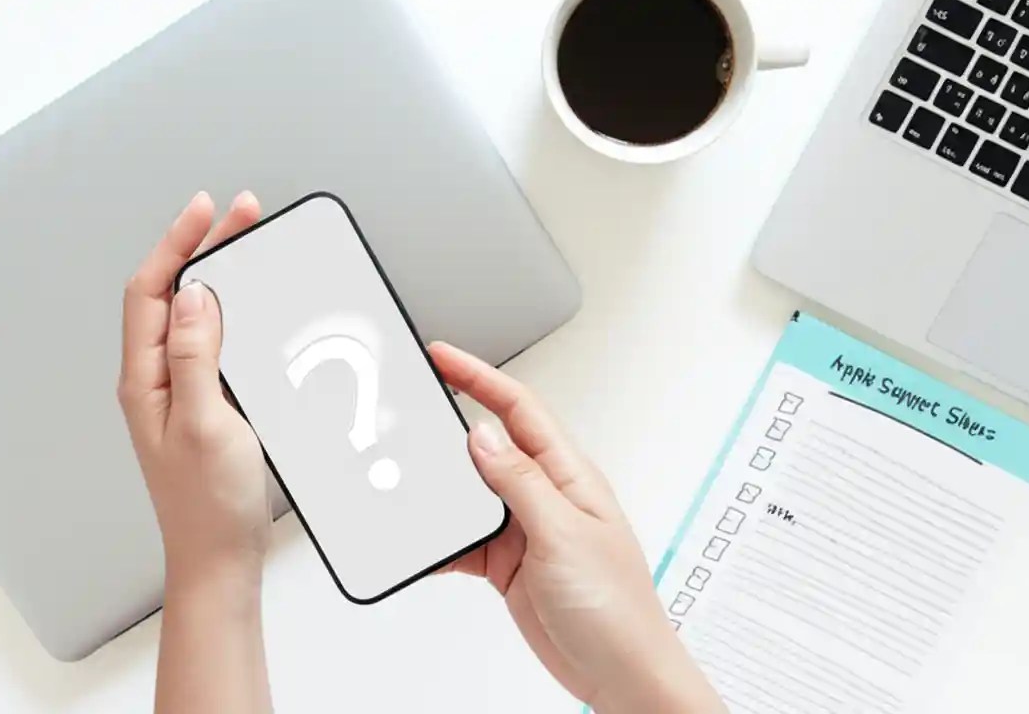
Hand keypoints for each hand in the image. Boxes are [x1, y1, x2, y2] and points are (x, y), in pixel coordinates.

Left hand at [118, 190, 269, 585]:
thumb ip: (195, 356)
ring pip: (193, 316)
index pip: (150, 292)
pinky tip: (254, 308)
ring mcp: (181, 392)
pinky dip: (233, 314)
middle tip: (240, 215)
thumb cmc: (208, 504)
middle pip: (171, 295)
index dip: (176, 244)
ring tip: (245, 246)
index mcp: (145, 380)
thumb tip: (192, 295)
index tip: (207, 210)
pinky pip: (213, 344)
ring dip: (218, 277)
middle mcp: (156, 380)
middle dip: (202, 248)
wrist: (219, 557)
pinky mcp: (207, 404)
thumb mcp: (204, 422)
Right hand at [430, 343, 724, 713]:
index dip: (479, 376)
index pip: (519, 409)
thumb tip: (481, 436)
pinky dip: (440, 539)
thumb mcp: (564, 535)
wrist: (621, 673)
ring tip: (407, 471)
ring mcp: (525, 529)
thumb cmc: (618, 609)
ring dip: (442, 484)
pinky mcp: (508, 564)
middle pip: (489, 442)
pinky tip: (423, 541)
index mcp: (569, 475)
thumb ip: (520, 483)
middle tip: (411, 401)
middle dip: (450, 420)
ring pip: (471, 491)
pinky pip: (464, 540)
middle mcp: (546, 495)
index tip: (441, 355)